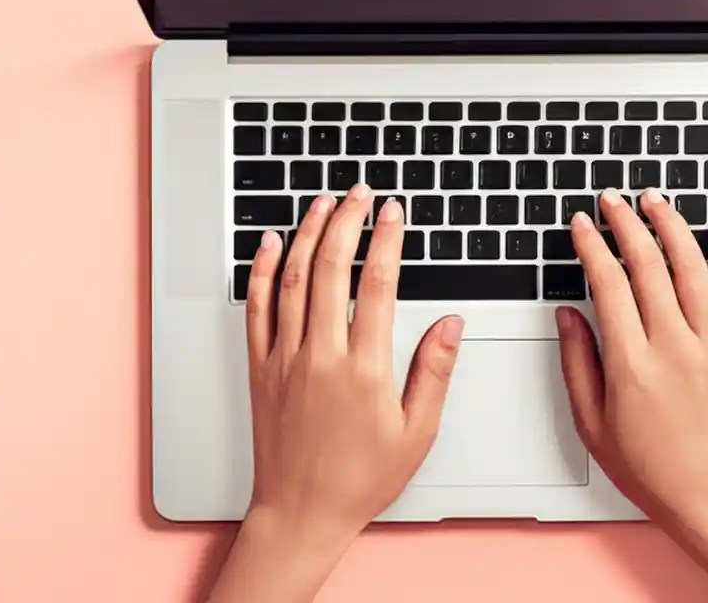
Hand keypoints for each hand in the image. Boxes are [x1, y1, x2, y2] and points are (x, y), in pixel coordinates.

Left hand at [209, 184, 463, 602]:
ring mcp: (285, 359)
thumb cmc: (361, 478)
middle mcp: (320, 357)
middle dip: (347, 222)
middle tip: (360, 193)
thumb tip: (450, 324)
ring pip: (293, 279)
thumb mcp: (417, 432)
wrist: (301, 512)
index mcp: (364, 370)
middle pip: (332, 269)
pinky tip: (273, 243)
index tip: (394, 212)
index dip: (387, 240)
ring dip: (309, 234)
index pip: (376, 286)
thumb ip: (434, 372)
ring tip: (324, 203)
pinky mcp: (260, 368)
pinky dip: (263, 270)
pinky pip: (257, 308)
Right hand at [558, 190, 707, 601]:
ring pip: (692, 267)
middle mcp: (674, 347)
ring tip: (654, 199)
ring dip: (671, 225)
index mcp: (632, 365)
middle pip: (647, 265)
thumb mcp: (592, 423)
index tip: (581, 224)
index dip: (591, 246)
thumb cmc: (650, 467)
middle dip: (625, 222)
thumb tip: (567, 314)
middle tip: (611, 200)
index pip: (607, 284)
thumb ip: (577, 363)